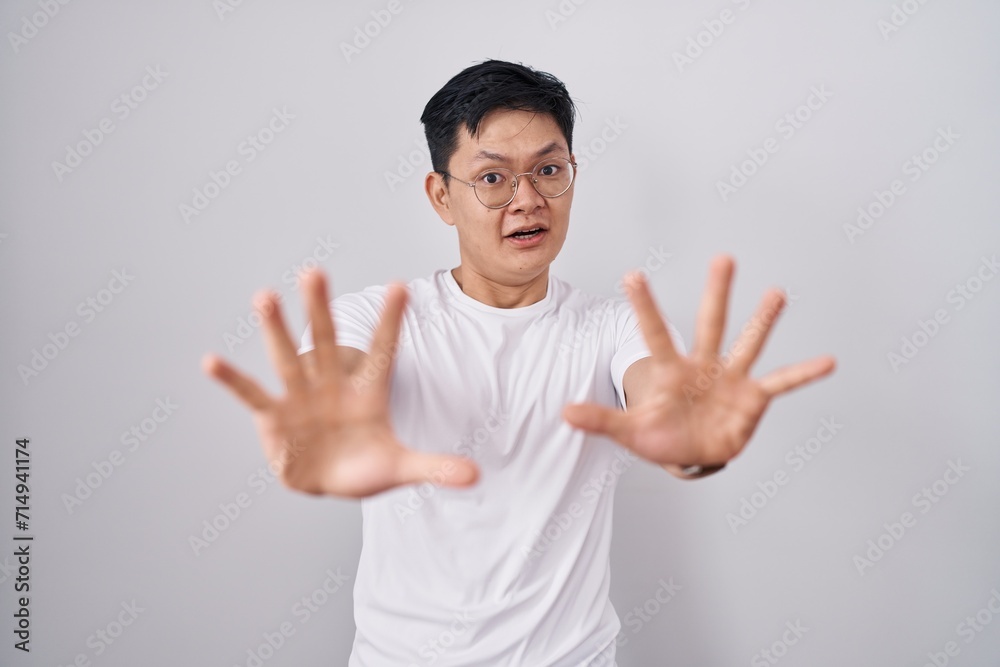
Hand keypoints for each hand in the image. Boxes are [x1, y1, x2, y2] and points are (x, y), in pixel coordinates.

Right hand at [202, 269, 478, 497]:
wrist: (330, 481)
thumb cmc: (365, 466)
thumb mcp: (401, 468)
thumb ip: (435, 468)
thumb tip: (476, 477)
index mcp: (368, 392)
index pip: (385, 352)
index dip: (392, 323)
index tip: (402, 287)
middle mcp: (333, 386)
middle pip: (329, 343)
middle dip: (321, 310)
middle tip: (316, 271)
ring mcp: (301, 398)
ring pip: (289, 359)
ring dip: (276, 331)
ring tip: (264, 297)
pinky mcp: (275, 418)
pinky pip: (253, 395)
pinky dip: (233, 381)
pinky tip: (211, 361)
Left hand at [562, 255, 835, 468]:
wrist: (691, 451)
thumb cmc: (660, 435)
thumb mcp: (628, 431)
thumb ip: (601, 420)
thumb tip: (565, 412)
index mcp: (669, 370)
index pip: (653, 334)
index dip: (644, 307)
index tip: (633, 275)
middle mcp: (702, 366)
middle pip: (709, 323)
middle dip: (717, 293)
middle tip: (724, 257)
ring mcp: (729, 378)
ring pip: (748, 343)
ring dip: (763, 321)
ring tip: (777, 293)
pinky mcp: (752, 398)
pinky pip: (781, 383)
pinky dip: (803, 374)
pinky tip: (828, 361)